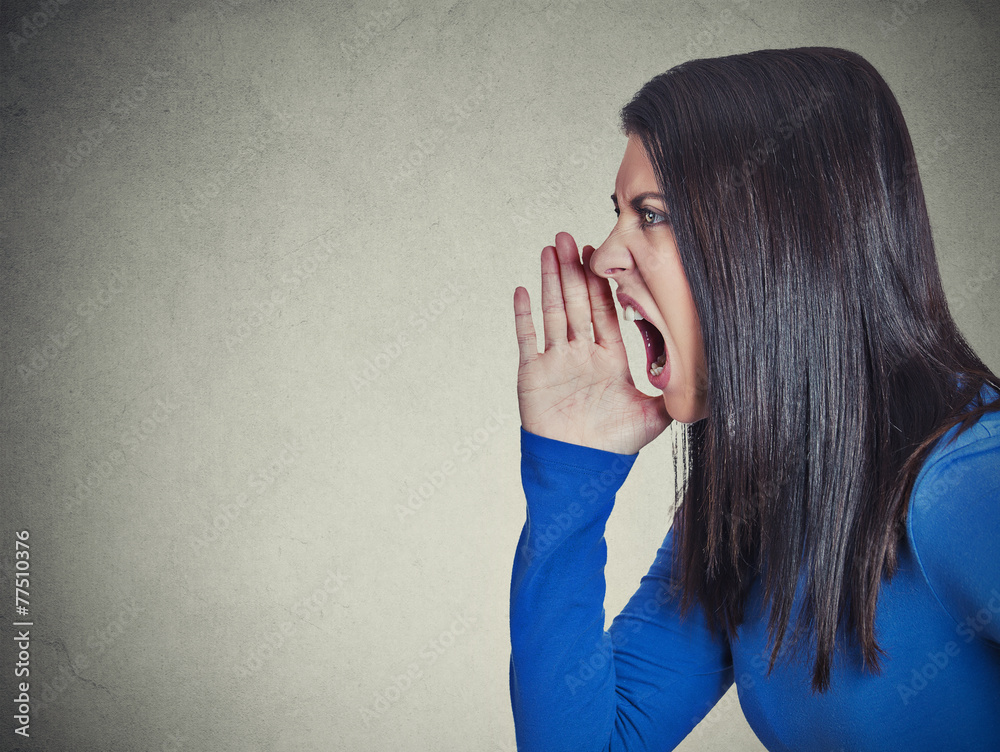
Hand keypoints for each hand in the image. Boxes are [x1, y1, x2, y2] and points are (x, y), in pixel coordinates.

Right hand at [513, 232, 671, 454]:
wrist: (579, 467)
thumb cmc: (613, 446)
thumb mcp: (654, 416)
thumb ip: (674, 393)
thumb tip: (705, 377)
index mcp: (610, 358)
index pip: (604, 310)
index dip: (601, 282)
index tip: (598, 254)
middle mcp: (583, 354)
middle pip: (577, 302)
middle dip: (573, 270)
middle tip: (568, 237)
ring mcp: (556, 361)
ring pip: (553, 311)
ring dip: (550, 281)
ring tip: (548, 250)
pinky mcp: (533, 373)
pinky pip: (527, 338)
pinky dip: (524, 314)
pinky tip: (523, 289)